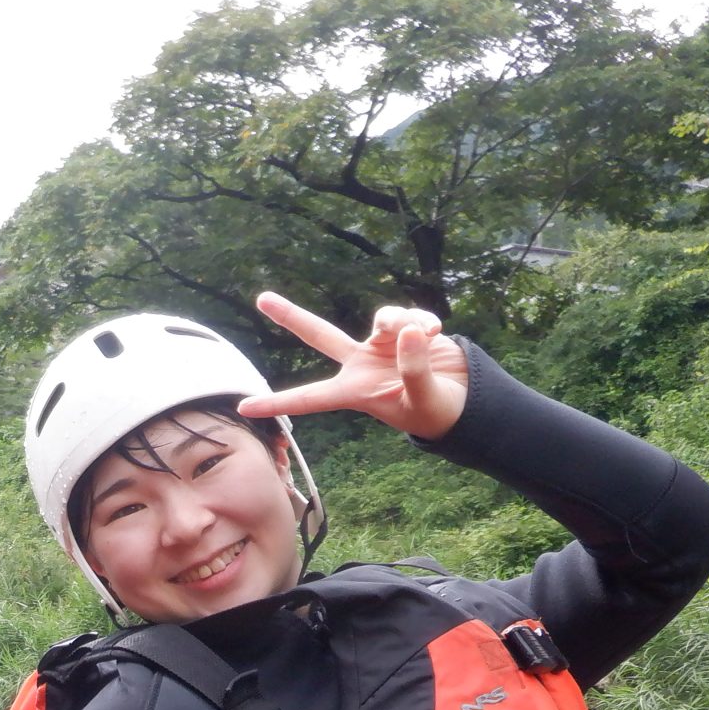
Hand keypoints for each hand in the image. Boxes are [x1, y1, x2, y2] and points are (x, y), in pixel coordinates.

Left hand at [238, 291, 468, 440]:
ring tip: (424, 335)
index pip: (310, 398)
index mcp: (355, 391)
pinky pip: (406, 314)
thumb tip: (406, 332)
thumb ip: (414, 368)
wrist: (464, 399)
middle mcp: (360, 364)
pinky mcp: (403, 329)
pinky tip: (435, 331)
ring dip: (401, 321)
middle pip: (319, 335)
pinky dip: (421, 319)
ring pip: (381, 318)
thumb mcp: (424, 399)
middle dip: (292, 316)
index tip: (243, 406)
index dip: (278, 403)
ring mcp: (380, 344)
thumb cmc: (437, 411)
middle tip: (261, 298)